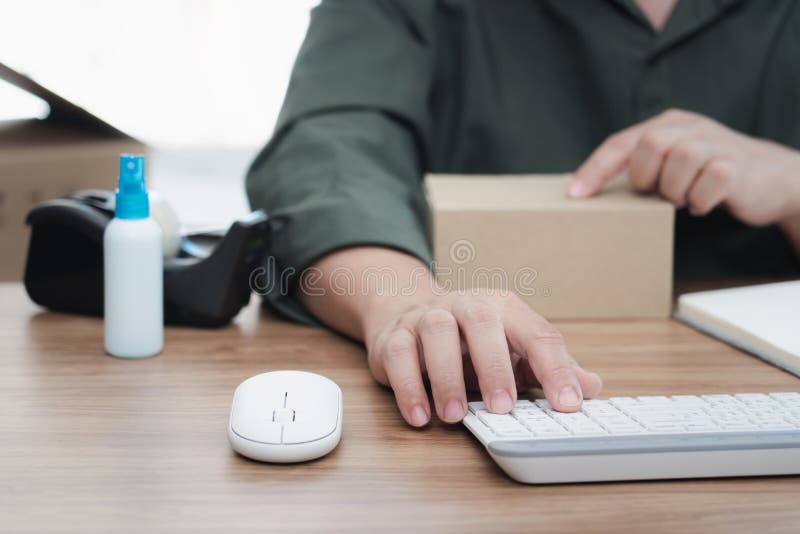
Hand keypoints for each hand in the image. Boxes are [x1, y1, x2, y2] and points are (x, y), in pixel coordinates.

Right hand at [363, 288, 602, 426]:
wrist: (407, 313)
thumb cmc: (469, 340)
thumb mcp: (513, 349)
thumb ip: (548, 368)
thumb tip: (590, 387)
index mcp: (505, 308)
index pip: (537, 333)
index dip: (555, 369)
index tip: (568, 404)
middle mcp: (466, 305)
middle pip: (482, 323)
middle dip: (494, 366)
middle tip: (501, 407)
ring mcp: (428, 316)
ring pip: (437, 333)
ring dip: (446, 376)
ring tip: (454, 416)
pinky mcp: (395, 336)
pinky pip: (399, 355)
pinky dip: (408, 386)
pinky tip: (420, 415)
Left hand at [568, 109, 799, 226]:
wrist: (769, 178)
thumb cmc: (705, 175)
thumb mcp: (670, 164)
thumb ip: (640, 168)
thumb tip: (592, 192)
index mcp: (666, 125)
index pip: (620, 143)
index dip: (595, 169)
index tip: (575, 194)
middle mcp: (690, 127)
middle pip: (651, 144)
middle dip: (645, 177)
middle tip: (656, 194)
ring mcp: (717, 143)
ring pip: (682, 159)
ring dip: (675, 190)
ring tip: (682, 199)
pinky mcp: (738, 165)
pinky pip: (712, 181)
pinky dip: (700, 200)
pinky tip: (701, 204)